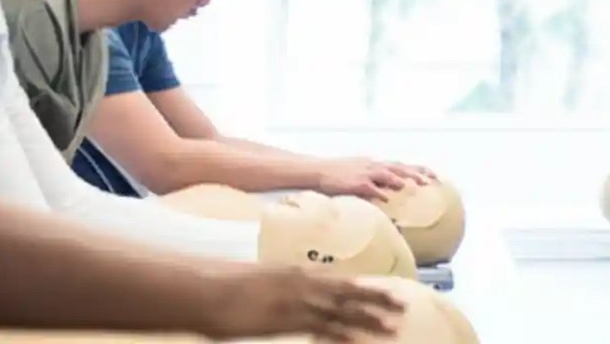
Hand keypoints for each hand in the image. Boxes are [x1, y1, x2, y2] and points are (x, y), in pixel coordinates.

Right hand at [205, 265, 403, 341]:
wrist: (206, 289)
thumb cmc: (226, 285)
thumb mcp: (260, 280)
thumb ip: (279, 285)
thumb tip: (286, 292)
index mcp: (297, 272)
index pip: (338, 280)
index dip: (362, 287)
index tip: (382, 290)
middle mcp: (303, 282)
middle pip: (349, 291)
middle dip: (377, 298)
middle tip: (403, 303)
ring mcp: (297, 300)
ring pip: (343, 309)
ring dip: (370, 317)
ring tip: (393, 323)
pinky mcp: (287, 320)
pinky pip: (322, 327)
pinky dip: (342, 332)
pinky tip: (359, 338)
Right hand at [319, 158, 437, 200]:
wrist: (316, 170)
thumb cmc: (336, 174)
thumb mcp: (358, 173)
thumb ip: (374, 181)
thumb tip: (387, 193)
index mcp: (375, 164)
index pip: (401, 165)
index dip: (418, 169)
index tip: (433, 175)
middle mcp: (373, 166)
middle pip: (400, 168)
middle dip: (418, 173)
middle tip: (434, 181)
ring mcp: (365, 173)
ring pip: (389, 173)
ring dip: (404, 179)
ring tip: (418, 185)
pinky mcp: (356, 183)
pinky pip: (371, 187)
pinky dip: (381, 192)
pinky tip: (389, 198)